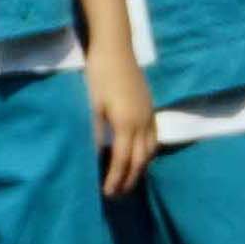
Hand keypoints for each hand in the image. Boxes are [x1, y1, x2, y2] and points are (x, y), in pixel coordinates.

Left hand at [90, 54, 157, 192]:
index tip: (107, 193)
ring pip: (150, 151)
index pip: (122, 160)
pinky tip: (139, 157)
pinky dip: (147, 153)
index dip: (115, 179)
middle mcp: (142, 123)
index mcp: (126, 123)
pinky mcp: (150, 108)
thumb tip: (91, 156)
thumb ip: (94, 132)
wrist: (116, 49)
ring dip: (140, 169)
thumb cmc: (99, 75)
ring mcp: (149, 115)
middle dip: (129, 180)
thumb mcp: (91, 105)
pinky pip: (153, 138)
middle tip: (117, 194)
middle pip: (140, 160)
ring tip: (128, 181)